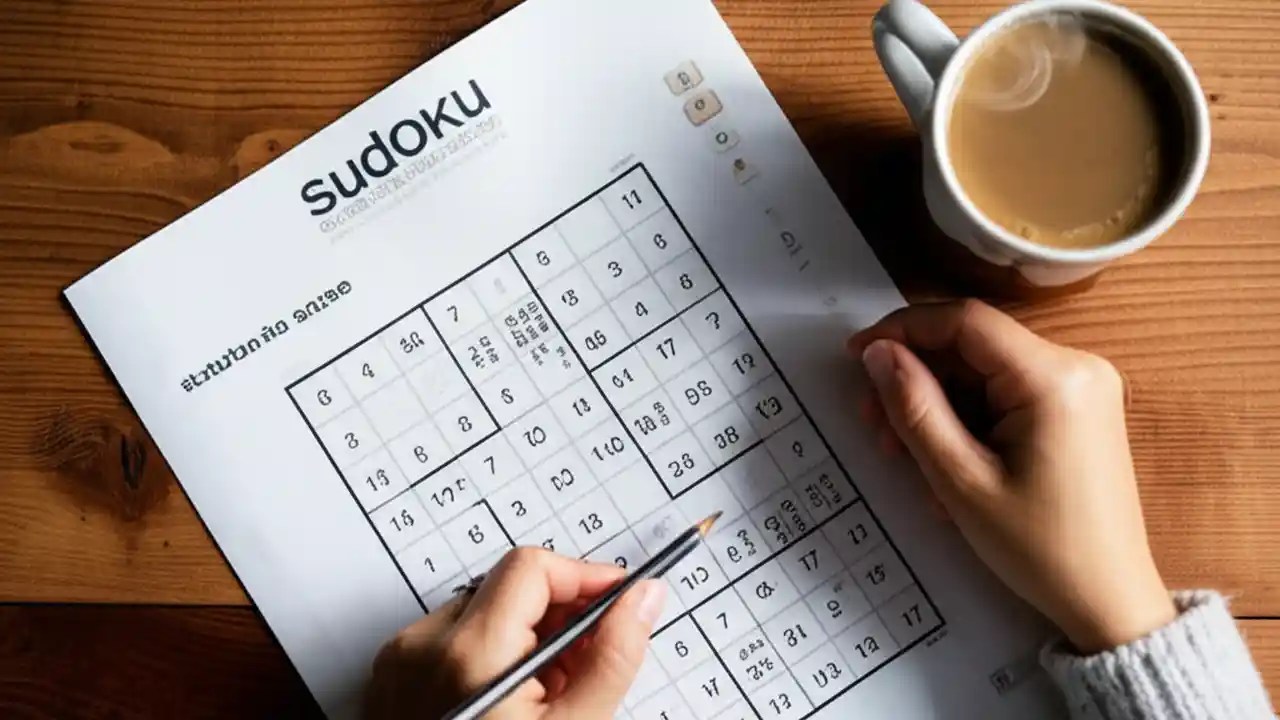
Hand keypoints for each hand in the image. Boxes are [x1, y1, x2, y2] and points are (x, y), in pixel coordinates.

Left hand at [365, 548, 665, 719]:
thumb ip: (614, 657)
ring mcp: (401, 662)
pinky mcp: (392, 678)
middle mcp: (424, 646)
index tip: (620, 598)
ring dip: (529, 639)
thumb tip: (643, 600)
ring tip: (551, 697)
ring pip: (484, 614)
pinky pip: (454, 642)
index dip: (586, 576)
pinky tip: (514, 705)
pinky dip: (493, 658)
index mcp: (469, 653)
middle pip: (510, 587)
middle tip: (592, 663)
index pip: (534, 567)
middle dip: (562, 615)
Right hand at [848, 299, 1175, 653]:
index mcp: (1054, 378)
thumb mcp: (961, 480)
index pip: (965, 322)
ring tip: (903, 455)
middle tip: (872, 424)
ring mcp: (1080, 388)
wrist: (1109, 600)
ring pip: (983, 373)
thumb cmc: (1040, 549)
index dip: (902, 329)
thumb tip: (876, 353)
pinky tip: (942, 462)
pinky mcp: (1076, 410)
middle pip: (971, 347)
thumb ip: (914, 407)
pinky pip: (1005, 395)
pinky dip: (966, 420)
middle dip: (915, 380)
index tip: (855, 355)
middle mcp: (1076, 367)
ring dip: (935, 405)